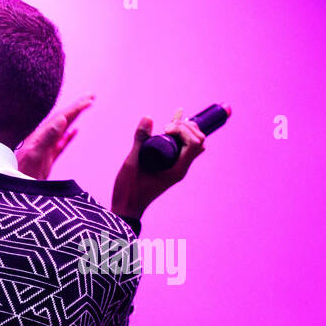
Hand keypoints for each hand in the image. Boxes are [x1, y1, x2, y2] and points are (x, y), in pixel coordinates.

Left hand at [15, 94, 94, 179]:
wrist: (12, 185)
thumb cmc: (21, 171)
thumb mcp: (35, 153)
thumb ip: (48, 136)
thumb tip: (62, 119)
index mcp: (42, 134)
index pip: (62, 117)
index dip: (76, 108)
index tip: (89, 100)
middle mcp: (44, 138)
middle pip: (64, 118)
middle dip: (77, 107)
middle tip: (91, 96)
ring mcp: (46, 147)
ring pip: (64, 128)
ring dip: (75, 117)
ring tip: (85, 107)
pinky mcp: (47, 158)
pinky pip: (61, 144)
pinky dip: (69, 136)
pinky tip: (74, 131)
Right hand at [111, 105, 227, 218]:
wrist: (127, 208)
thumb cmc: (129, 190)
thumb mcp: (132, 163)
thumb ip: (140, 140)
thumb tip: (148, 117)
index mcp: (177, 169)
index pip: (195, 143)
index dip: (182, 129)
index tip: (163, 129)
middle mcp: (181, 169)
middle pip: (199, 141)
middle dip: (186, 127)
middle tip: (166, 127)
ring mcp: (178, 169)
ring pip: (194, 145)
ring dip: (184, 131)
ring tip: (167, 128)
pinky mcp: (172, 168)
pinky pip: (184, 150)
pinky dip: (180, 138)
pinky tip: (167, 132)